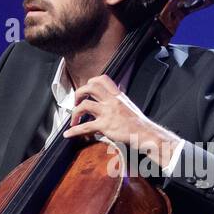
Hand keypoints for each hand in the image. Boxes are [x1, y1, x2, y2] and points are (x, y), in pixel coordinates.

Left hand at [62, 75, 179, 169]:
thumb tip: (115, 92)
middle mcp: (112, 101)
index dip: (90, 82)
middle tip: (75, 102)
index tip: (86, 90)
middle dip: (78, 93)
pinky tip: (68, 134)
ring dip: (74, 114)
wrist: (145, 134)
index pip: (102, 79)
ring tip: (72, 122)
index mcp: (117, 95)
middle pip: (90, 88)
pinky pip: (85, 127)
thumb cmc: (137, 123)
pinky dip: (74, 131)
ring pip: (84, 106)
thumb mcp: (128, 105)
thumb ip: (118, 99)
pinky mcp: (105, 126)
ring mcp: (108, 113)